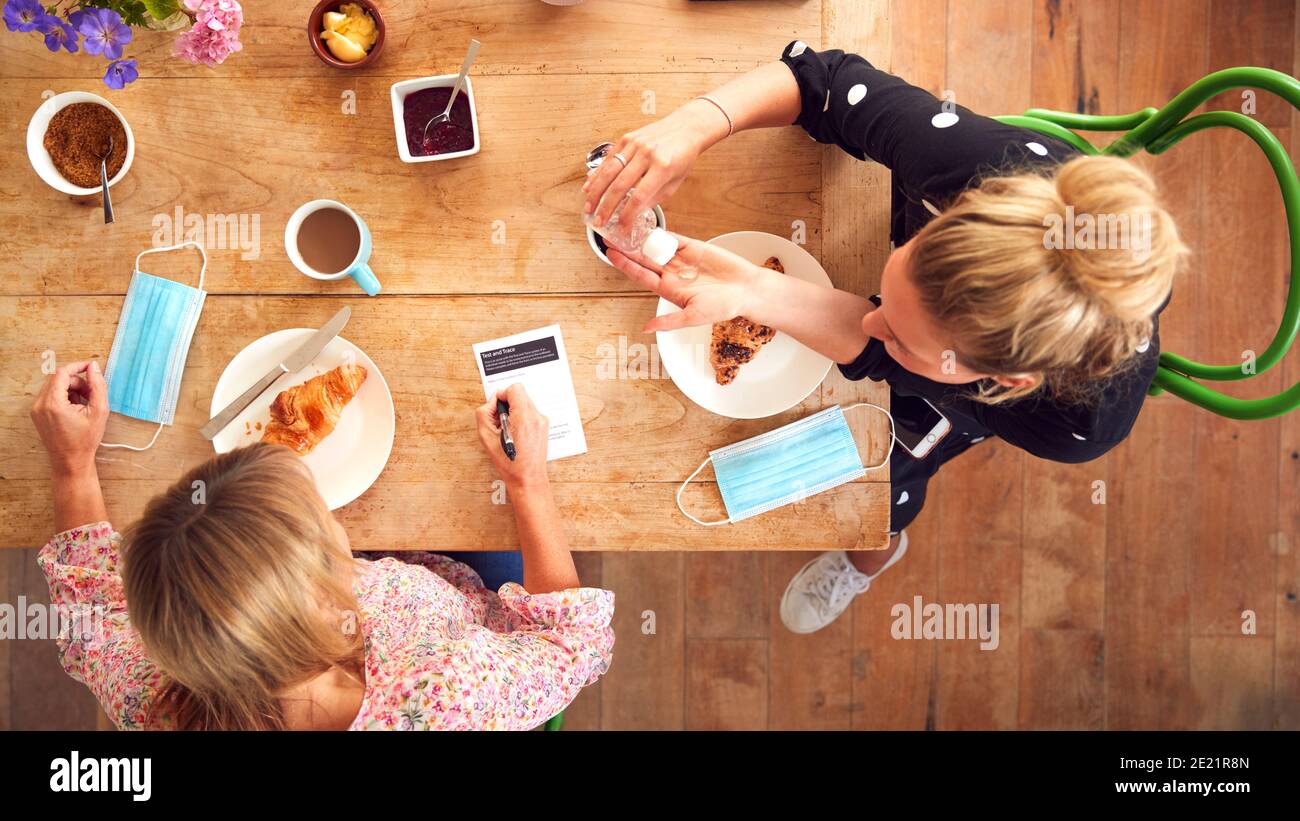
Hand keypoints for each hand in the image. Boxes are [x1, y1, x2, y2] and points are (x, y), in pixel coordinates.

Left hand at [30, 360, 108, 476]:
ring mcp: (36, 409)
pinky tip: (75, 408)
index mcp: (53, 403)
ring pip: (54, 386)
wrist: (71, 460)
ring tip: (84, 403)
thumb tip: (93, 367)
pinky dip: (63, 396)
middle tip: (91, 392)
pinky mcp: (37, 414)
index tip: (91, 368)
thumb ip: (98, 386)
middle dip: (76, 381)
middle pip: (58, 378)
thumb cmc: (85, 440)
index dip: (78, 366)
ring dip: (70, 388)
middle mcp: (40, 404)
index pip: (62, 373)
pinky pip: (50, 395)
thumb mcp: (99, 411)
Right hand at [475, 383, 549, 490]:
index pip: (515, 389)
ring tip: (508, 430)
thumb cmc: (509, 463)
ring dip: (514, 411)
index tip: (497, 407)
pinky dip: (520, 418)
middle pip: (520, 395)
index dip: (502, 395)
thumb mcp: (486, 437)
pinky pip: (529, 413)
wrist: (527, 479)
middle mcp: (536, 417)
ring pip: (525, 403)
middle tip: (500, 422)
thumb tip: (492, 402)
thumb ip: (485, 413)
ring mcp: (542, 422)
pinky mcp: (544, 427)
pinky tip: (515, 434)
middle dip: (507, 404)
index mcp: (524, 418)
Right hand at [582, 99, 729, 227]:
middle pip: (620, 185)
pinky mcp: (627, 138)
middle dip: (606, 207)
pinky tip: (589, 186)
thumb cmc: (682, 155)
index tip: (621, 227)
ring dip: (596, 193)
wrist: (686, 127)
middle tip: (599, 221)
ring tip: (589, 208)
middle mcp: (647, 154)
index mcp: (662, 167)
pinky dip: (597, 174)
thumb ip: (654, 197)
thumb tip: (634, 213)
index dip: (627, 215)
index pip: (639, 197)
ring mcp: (635, 144)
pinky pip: (608, 158)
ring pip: (609, 171)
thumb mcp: (674, 181)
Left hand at [607, 235, 771, 331]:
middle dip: (627, 248)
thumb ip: (670, 321)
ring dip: (641, 238)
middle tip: (610, 235)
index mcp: (669, 289)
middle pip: (644, 258)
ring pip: (656, 247)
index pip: (641, 275)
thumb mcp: (694, 316)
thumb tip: (647, 329)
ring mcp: (682, 260)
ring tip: (624, 225)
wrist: (746, 290)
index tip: (610, 254)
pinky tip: (648, 224)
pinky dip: (662, 231)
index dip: (625, 265)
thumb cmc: (724, 306)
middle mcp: (672, 274)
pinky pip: (674, 238)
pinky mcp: (694, 248)